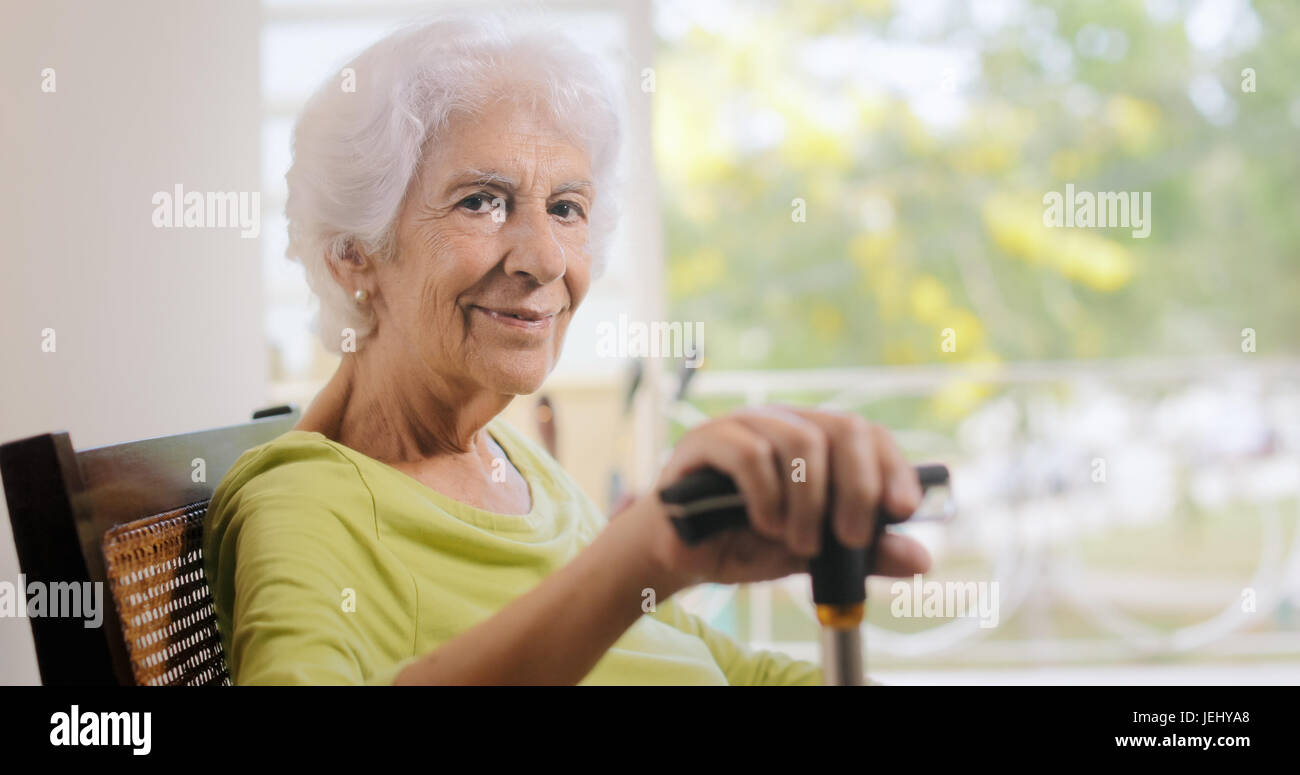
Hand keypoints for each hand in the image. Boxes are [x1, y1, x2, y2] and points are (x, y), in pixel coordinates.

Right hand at [641, 405, 932, 588]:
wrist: (681, 552)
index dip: (892, 467)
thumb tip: (921, 558)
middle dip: (856, 488)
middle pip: (842, 428)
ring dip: (809, 502)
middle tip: (849, 538)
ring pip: (800, 442)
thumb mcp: (814, 553)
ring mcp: (746, 425)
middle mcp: (786, 423)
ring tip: (798, 542)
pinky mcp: (707, 439)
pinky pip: (750, 454)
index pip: (867, 434)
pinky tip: (765, 526)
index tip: (903, 510)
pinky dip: (768, 496)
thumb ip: (863, 553)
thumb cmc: (747, 542)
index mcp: (817, 441)